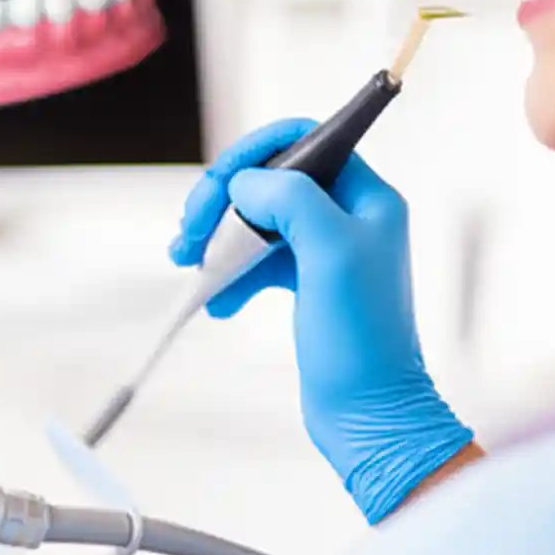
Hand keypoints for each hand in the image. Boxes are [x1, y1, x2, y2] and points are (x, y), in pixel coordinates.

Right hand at [170, 119, 473, 523]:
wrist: (367, 415)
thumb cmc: (359, 338)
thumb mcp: (330, 254)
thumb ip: (290, 198)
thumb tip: (245, 181)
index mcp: (366, 197)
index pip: (305, 139)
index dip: (255, 151)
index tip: (218, 184)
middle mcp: (348, 215)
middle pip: (269, 178)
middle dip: (222, 200)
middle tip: (189, 231)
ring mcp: (325, 250)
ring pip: (255, 217)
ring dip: (216, 235)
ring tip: (186, 261)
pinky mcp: (305, 283)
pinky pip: (255, 258)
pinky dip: (228, 272)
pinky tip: (216, 301)